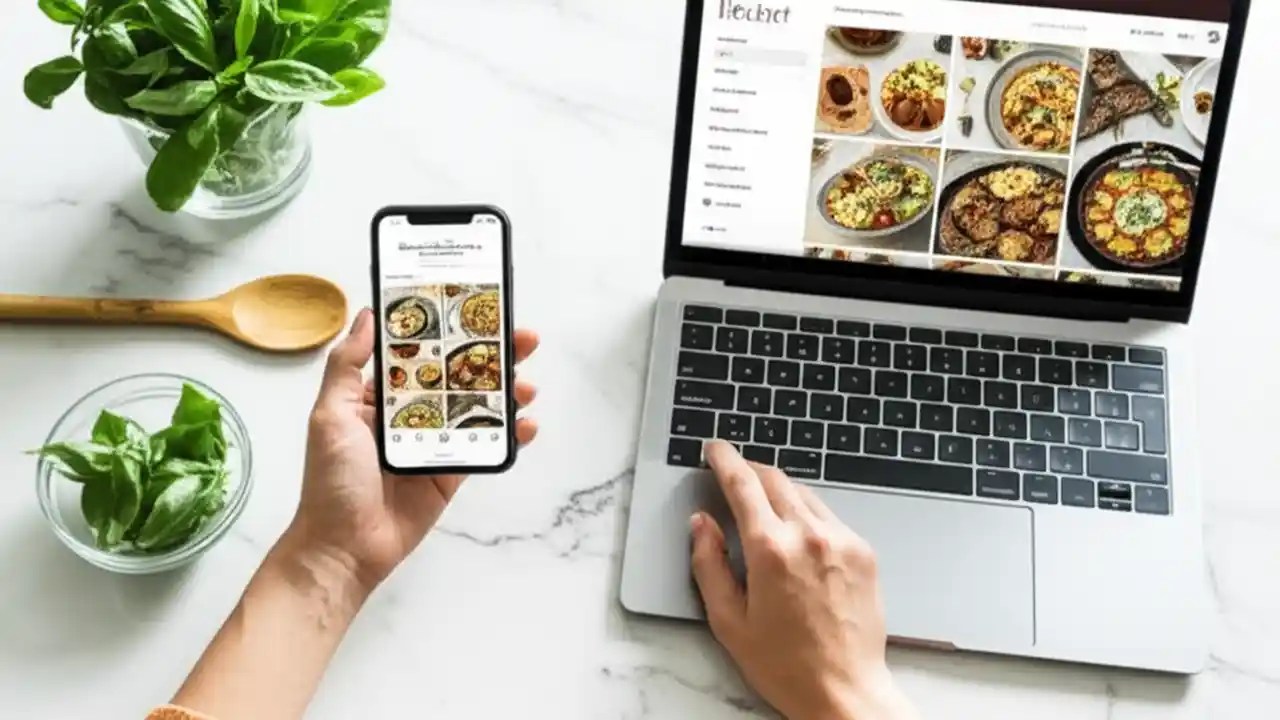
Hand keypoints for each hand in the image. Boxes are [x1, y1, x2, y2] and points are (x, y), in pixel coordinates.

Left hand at [287, 308, 539, 593]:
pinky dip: (509, 436)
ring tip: (528, 385)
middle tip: (523, 341)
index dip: (449, 332)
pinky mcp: (452, 473)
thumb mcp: (329, 415)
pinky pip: (485, 448)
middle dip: (492, 357)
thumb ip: (346, 365)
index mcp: (379, 397)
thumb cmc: (330, 482)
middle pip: (458, 377)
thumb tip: (367, 316)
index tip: (477, 312)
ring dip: (507, 393)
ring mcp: (433, 444)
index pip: (421, 354)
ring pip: (477, 409)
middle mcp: (409, 416)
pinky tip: (527, 425)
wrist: (345, 548)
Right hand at [690, 442, 916, 719]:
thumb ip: (708, 563)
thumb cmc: (784, 664)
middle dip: (750, 470)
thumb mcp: (728, 620)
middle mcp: (808, 535)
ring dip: (780, 490)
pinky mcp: (863, 551)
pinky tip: (798, 535)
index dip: (724, 460)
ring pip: (804, 493)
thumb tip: (701, 524)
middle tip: (734, 473)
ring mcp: (841, 540)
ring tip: (764, 506)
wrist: (845, 690)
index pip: (742, 484)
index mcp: (770, 549)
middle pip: (774, 479)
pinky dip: (808, 513)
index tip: (715, 449)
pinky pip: (829, 516)